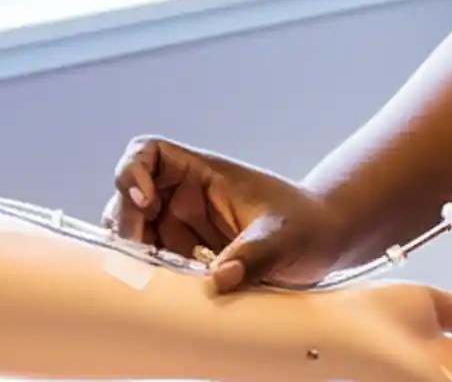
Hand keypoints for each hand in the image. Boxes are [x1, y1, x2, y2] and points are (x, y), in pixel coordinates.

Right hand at [100, 135, 344, 291]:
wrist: (325, 247)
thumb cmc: (309, 226)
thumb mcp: (286, 237)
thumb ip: (255, 254)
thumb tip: (221, 278)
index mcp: (204, 174)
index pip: (149, 153)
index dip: (133, 172)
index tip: (145, 201)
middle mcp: (185, 198)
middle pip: (128, 201)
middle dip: (125, 227)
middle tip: (141, 260)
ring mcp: (183, 230)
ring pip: (135, 237)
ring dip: (135, 258)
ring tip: (153, 283)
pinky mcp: (187, 261)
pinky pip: (154, 267)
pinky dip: (151, 280)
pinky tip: (166, 298)